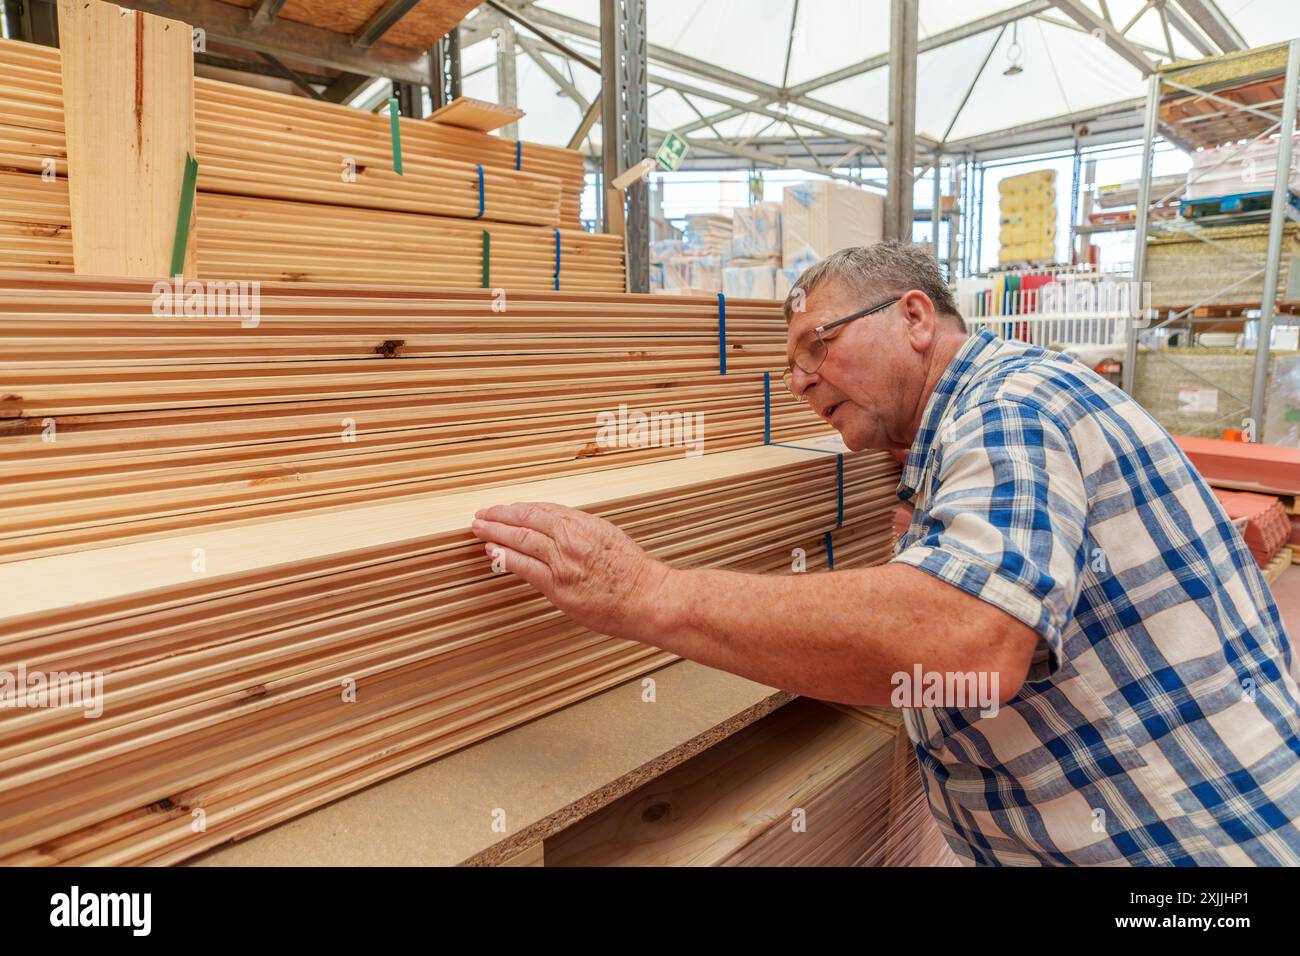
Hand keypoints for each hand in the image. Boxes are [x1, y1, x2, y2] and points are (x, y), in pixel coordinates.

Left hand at [470, 501, 673, 643]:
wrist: (649, 598)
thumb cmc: (635, 574)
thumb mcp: (610, 538)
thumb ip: (583, 533)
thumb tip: (560, 532)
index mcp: (585, 523)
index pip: (543, 510)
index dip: (520, 509)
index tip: (507, 509)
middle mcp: (572, 537)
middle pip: (527, 519)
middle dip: (500, 516)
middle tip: (483, 515)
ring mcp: (563, 561)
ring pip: (520, 539)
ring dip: (495, 532)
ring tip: (480, 529)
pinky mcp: (558, 585)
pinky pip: (524, 567)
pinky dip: (504, 557)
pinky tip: (492, 552)